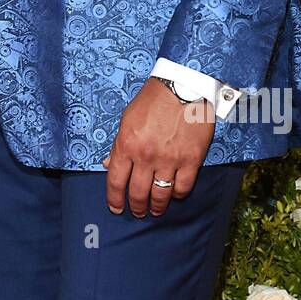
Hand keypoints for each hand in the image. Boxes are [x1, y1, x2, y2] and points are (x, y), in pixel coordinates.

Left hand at [102, 77, 214, 218]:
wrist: (183, 87)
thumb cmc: (152, 100)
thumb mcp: (127, 119)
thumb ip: (118, 144)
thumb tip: (109, 165)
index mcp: (126, 145)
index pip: (116, 181)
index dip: (114, 200)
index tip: (116, 208)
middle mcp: (146, 156)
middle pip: (138, 193)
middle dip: (136, 207)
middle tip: (138, 212)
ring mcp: (169, 160)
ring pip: (161, 194)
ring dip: (157, 206)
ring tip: (155, 210)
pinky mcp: (191, 160)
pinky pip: (183, 187)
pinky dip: (178, 194)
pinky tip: (175, 193)